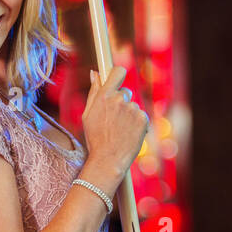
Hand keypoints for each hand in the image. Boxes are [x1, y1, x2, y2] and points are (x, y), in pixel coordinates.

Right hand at [81, 66, 148, 184]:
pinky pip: (141, 116)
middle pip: (125, 92)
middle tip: (113, 120)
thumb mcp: (88, 115)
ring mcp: (132, 109)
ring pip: (132, 106)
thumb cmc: (95, 138)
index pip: (117, 71)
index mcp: (104, 96)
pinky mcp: (143, 119)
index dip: (118, 73)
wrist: (108, 160)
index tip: (116, 78)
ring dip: (128, 115)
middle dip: (120, 102)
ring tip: (119, 131)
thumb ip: (93, 92)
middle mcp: (119, 99)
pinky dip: (137, 124)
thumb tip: (95, 73)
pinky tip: (128, 134)